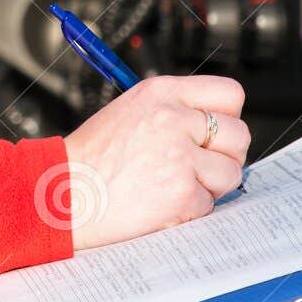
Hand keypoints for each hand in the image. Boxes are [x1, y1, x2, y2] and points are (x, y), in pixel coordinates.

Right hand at [61, 76, 248, 250]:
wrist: (61, 192)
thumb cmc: (91, 157)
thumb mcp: (131, 111)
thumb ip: (174, 111)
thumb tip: (216, 127)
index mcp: (162, 92)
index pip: (230, 94)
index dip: (227, 117)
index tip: (215, 134)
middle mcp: (174, 118)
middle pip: (239, 134)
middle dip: (225, 155)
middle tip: (199, 167)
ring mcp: (180, 156)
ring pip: (231, 172)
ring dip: (210, 185)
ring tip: (174, 186)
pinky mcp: (182, 193)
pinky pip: (210, 204)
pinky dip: (190, 210)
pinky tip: (161, 203)